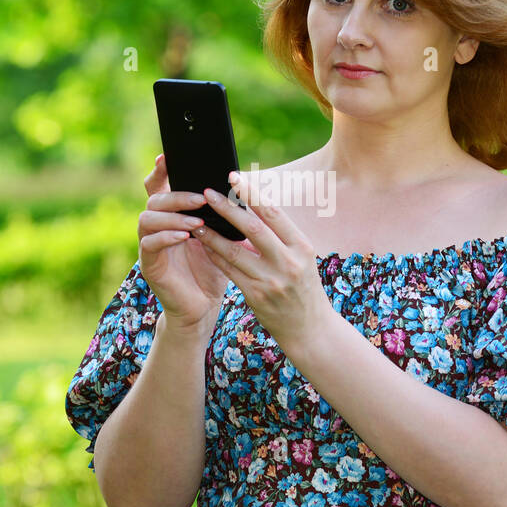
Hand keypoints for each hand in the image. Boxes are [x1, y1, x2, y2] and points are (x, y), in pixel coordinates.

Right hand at [138, 154, 228, 331]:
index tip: (167, 156)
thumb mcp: (220, 236)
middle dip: (177, 195)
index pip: (159, 186)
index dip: (160, 170)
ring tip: (197, 221)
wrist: (203, 307)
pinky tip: (184, 237)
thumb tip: (239, 184)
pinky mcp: (149, 264)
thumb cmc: (214, 269)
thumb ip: (220, 213)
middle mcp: (156, 227)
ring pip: (147, 219)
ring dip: (173, 216)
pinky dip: (166, 237)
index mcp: (171, 216)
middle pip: (154, 199)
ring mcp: (150, 245)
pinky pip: (149, 244)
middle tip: (201, 198)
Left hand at [191, 170, 332, 350]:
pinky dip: (215, 256)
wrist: (310, 329)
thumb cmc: (304, 287)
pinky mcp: (255, 296)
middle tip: (208, 192)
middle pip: (252, 228)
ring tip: (196, 220)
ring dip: (212, 234)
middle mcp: (288, 263)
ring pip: (234, 251)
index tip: (234, 177)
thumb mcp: (302, 258)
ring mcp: (271, 281)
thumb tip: (252, 206)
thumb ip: (280, 237)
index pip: (274, 213)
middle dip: (227, 208)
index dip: (252, 192)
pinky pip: (229, 271)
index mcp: (302, 247)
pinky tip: (203, 245)